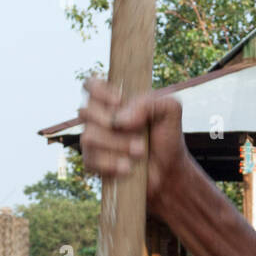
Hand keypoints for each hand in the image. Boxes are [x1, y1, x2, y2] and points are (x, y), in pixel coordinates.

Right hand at [77, 77, 187, 205]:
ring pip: (88, 137)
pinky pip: (90, 160)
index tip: (119, 101)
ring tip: (140, 152)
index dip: (98, 90)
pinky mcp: (93, 163)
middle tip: (140, 138)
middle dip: (112, 124)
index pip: (91, 85)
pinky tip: (128, 167)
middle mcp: (100, 118)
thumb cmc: (167, 137)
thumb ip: (150, 102)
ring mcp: (94, 141)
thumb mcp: (170, 110)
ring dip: (118, 146)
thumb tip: (119, 119)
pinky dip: (111, 164)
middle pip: (85, 112)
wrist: (168, 170)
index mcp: (114, 100)